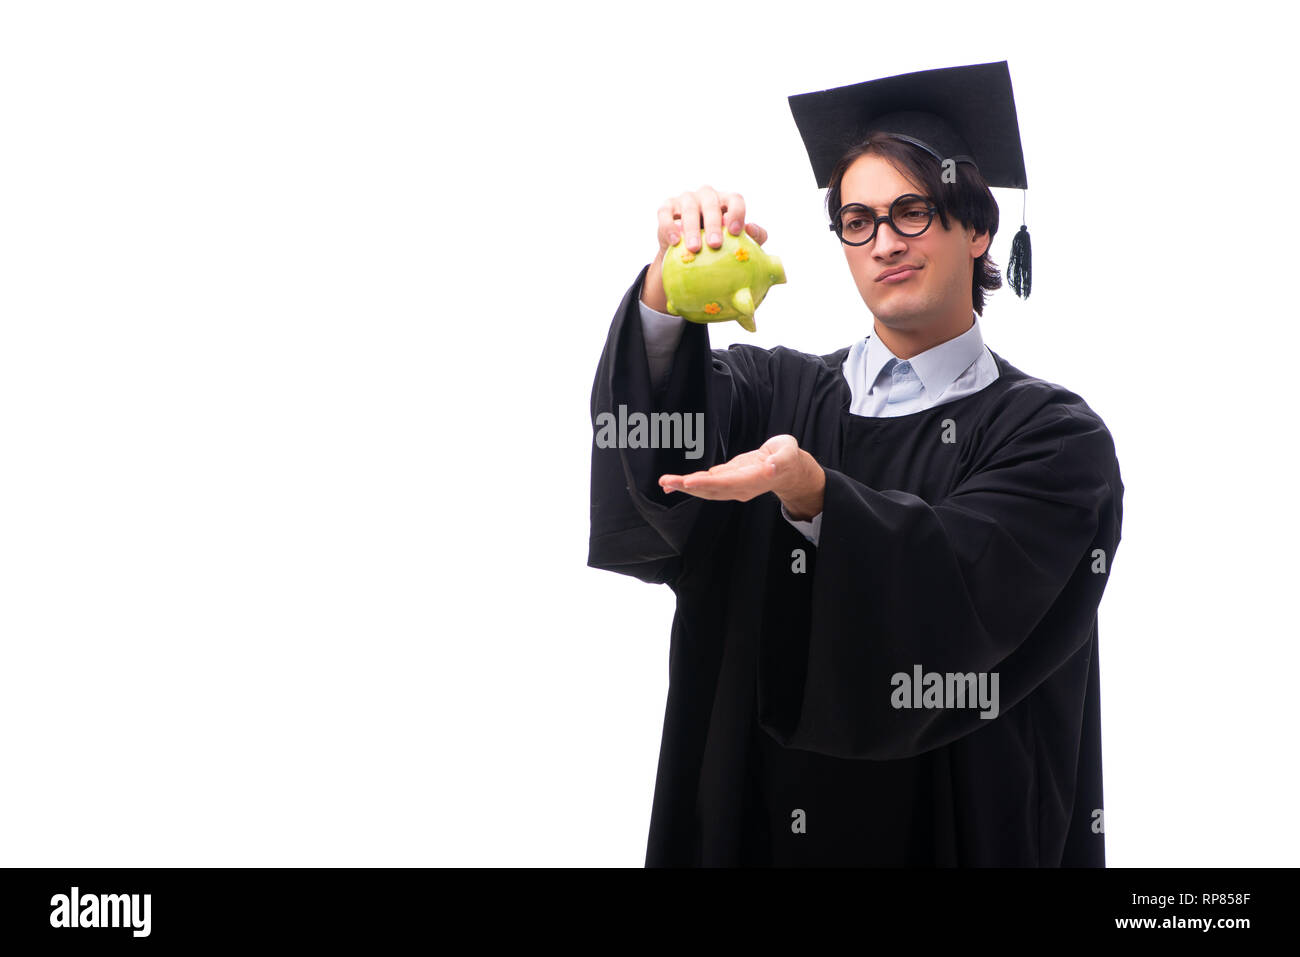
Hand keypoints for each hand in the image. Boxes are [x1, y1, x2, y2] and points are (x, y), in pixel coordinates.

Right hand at [641, 186, 768, 312]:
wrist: (686, 256)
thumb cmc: (718, 249)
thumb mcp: (737, 245)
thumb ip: (753, 238)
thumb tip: (752, 230)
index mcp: (726, 202)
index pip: (735, 199)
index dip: (737, 212)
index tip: (736, 231)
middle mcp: (706, 196)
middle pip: (711, 202)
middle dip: (713, 223)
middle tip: (715, 244)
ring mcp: (685, 200)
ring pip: (689, 207)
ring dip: (692, 227)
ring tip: (694, 248)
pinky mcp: (666, 208)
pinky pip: (665, 214)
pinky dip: (669, 226)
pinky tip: (675, 241)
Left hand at [659, 434, 824, 519]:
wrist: (788, 470)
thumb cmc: (788, 459)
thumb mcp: (789, 454)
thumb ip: (780, 461)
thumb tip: (770, 468)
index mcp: (753, 479)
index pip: (726, 483)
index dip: (707, 483)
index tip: (689, 481)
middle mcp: (740, 487)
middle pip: (711, 489)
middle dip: (687, 486)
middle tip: (666, 481)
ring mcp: (732, 485)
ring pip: (706, 489)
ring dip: (684, 486)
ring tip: (665, 482)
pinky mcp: (728, 478)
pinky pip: (706, 483)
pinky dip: (689, 483)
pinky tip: (674, 482)